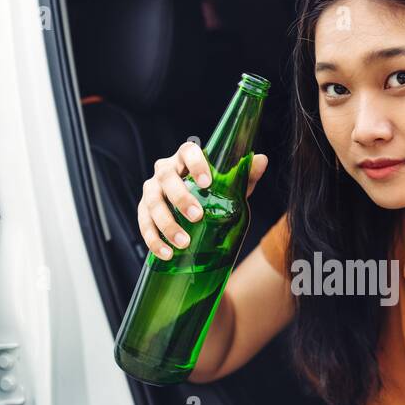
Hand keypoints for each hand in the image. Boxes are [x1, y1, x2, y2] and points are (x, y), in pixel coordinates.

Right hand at [138, 140, 268, 260]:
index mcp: (184, 158)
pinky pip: (143, 224)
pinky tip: (166, 253)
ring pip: (153, 203)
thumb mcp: (228, 185)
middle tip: (197, 216)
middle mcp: (164, 171)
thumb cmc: (210, 192)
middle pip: (166, 177)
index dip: (196, 164)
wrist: (190, 208)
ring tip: (183, 243)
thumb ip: (244, 175)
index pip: (187, 151)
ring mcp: (151, 190)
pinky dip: (153, 240)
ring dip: (166, 223)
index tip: (206, 182)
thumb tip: (262, 160)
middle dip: (180, 197)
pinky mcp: (143, 210)